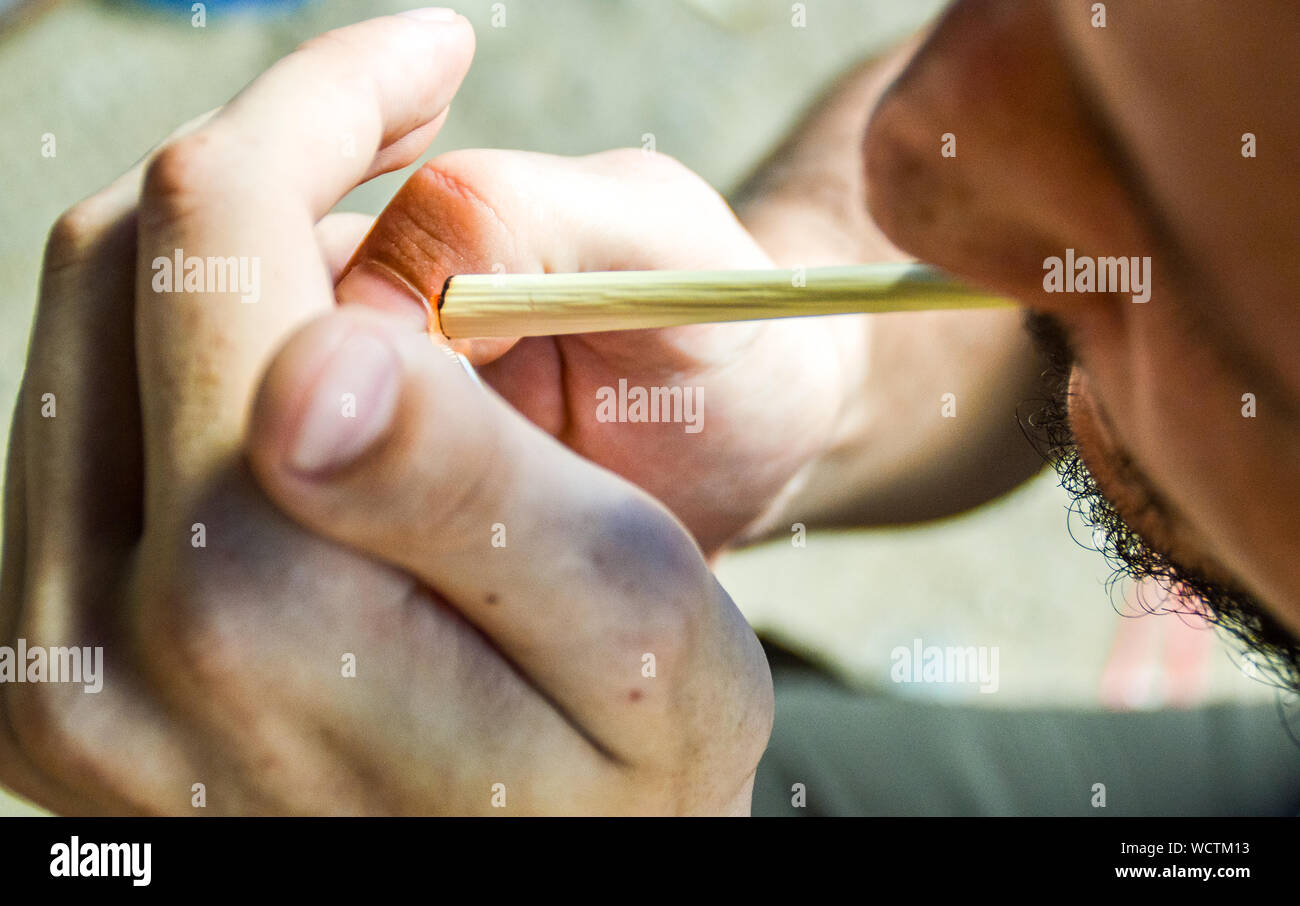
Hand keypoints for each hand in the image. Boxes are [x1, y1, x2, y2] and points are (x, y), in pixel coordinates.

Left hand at [0, 12, 770, 814]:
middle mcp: (92, 649)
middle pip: (118, 263)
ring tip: (388, 280)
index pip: (212, 223)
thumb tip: (317, 355)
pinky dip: (188, 355)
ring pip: (82, 339)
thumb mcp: (634, 628)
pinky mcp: (50, 676)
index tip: (438, 58)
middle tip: (417, 148)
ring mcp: (50, 671)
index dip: (327, 98)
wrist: (539, 890)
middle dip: (276, 160)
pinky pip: (81, 435)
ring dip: (227, 258)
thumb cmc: (628, 765)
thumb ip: (474, 496)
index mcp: (246, 604)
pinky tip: (314, 377)